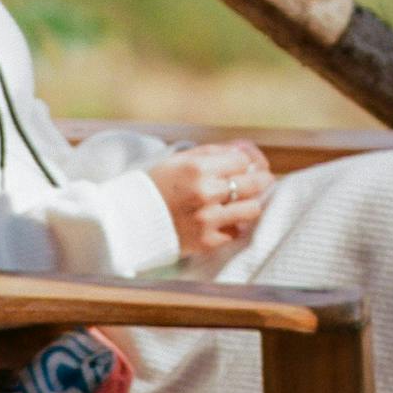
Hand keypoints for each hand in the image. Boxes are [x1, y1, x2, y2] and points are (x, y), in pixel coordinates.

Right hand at [148, 137, 274, 257]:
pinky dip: (233, 226)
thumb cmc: (157, 185)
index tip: (241, 166)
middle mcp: (206, 193)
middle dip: (261, 180)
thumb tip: (245, 151)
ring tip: (240, 202)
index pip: (243, 161)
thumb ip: (214, 153)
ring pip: (252, 209)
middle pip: (254, 183)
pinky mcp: (207, 241)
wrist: (131, 220)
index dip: (245, 163)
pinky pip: (236, 232)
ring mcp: (208, 219)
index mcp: (198, 168)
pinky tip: (223, 220)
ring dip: (249, 204)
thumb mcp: (180, 159)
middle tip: (261, 180)